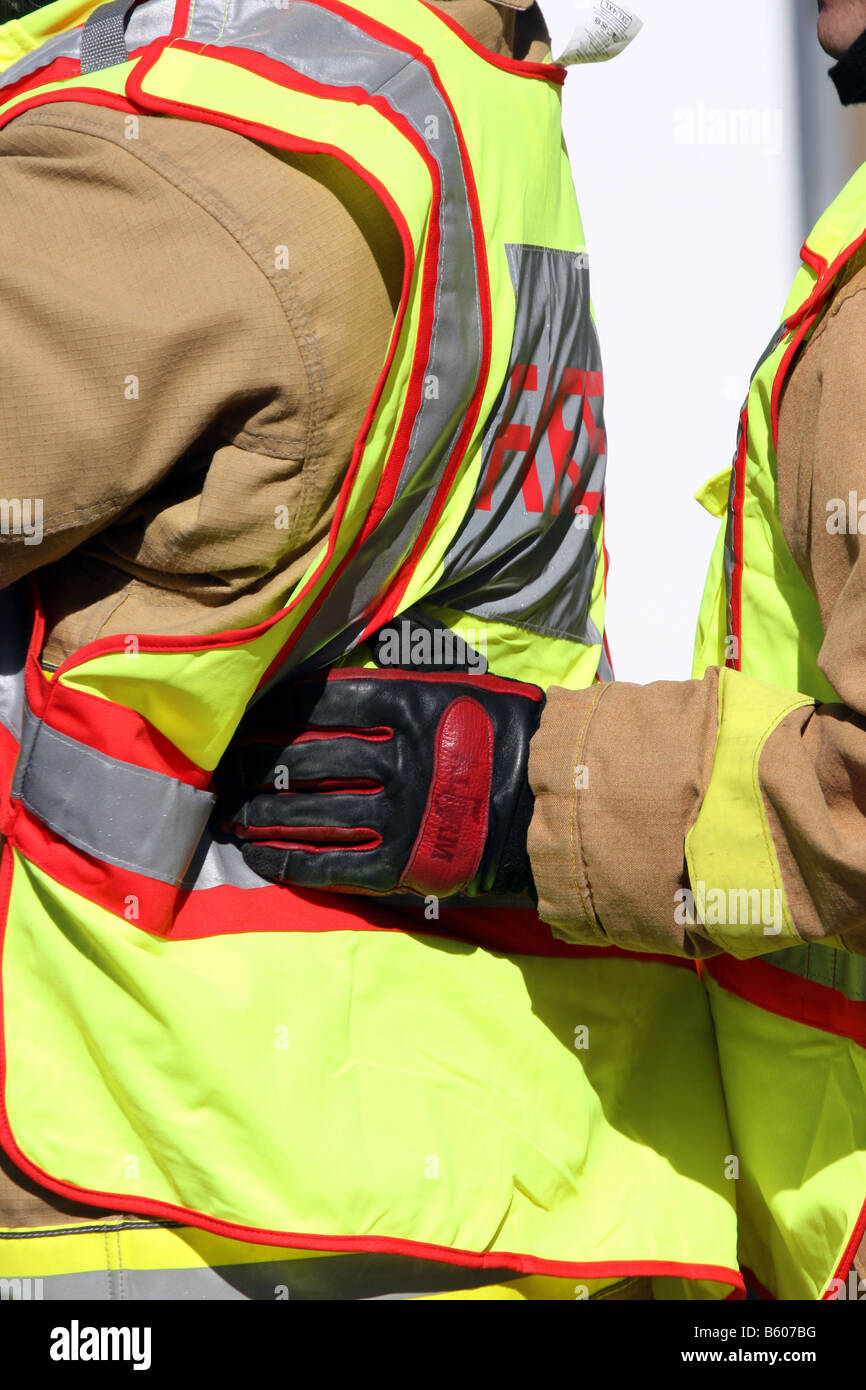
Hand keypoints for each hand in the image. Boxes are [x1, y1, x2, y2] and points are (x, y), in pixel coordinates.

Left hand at [216, 668, 544, 897]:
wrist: (564, 808)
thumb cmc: (515, 740)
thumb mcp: (464, 690)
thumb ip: (404, 685)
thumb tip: (343, 685)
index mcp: (412, 705)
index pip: (323, 701)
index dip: (277, 711)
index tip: (248, 718)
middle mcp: (398, 757)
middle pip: (304, 759)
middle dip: (256, 765)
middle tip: (223, 770)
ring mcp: (399, 814)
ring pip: (309, 812)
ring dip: (260, 812)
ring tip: (228, 813)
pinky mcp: (403, 865)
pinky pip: (330, 864)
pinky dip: (288, 857)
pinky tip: (255, 852)